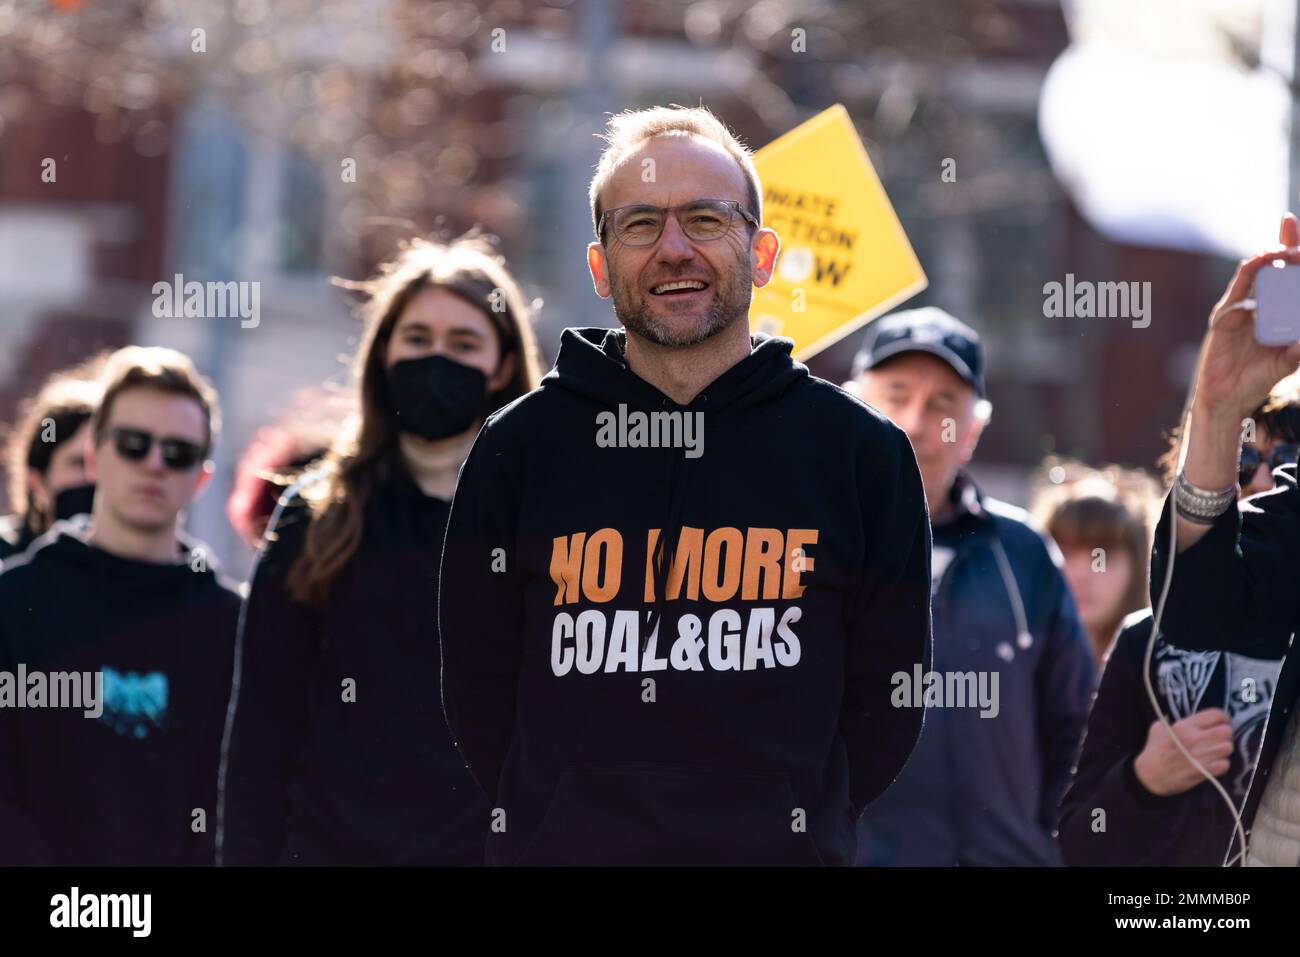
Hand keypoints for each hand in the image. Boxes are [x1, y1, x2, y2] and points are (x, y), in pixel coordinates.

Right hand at [1133, 708, 1232, 796]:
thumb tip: (1174, 714)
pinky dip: (1222, 763)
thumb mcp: (1158, 728)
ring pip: (1228, 748)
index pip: (1216, 715)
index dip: (1222, 718)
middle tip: (1219, 737)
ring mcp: (1200, 756)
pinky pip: (1225, 764)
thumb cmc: (1153, 751)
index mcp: (1184, 726)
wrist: (1149, 776)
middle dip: (1225, 734)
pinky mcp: (1204, 772)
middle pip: (1226, 731)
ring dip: (1224, 749)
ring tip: (1216, 750)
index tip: (1221, 722)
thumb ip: (1169, 720)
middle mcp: (1194, 739)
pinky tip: (1213, 762)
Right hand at [1194, 213, 1299, 424]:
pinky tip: (1260, 260)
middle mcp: (1262, 305)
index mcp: (1280, 313)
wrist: (1225, 399)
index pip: (1292, 278)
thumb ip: (1296, 353)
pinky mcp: (1225, 313)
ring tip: (1285, 250)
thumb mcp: (1284, 365)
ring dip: (1271, 255)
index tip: (1298, 237)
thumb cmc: (1255, 382)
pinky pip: (1238, 287)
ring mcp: (1243, 307)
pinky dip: (1248, 271)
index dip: (1295, 253)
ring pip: (1258, 271)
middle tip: (1293, 230)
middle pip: (1276, 266)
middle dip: (1287, 244)